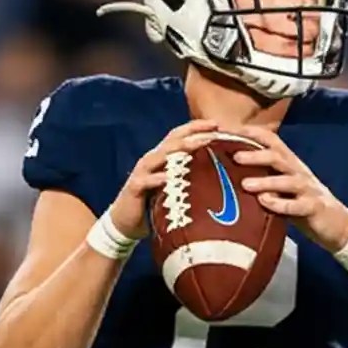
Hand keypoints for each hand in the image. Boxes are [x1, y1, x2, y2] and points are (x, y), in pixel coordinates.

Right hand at [108, 119, 217, 238]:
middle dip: (192, 134)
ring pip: (159, 156)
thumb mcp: (175, 186)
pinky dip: (156, 178)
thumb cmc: (155, 202)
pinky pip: (145, 181)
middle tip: (212, 133)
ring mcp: (143, 172)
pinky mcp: (134, 187)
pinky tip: (167, 178)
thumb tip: (220, 172)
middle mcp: (153, 159)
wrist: (126, 221)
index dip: (196, 128)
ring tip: (195, 146)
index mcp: (164, 157)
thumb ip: (191, 176)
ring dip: (177, 150)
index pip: (180, 136)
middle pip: (172, 141)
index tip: (216, 125)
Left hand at [229, 125, 347, 252]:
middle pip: (278, 157)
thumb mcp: (283, 186)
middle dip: (257, 156)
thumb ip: (264, 176)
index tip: (229, 131)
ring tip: (246, 184)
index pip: (272, 141)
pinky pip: (297, 206)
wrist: (336, 223)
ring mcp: (308, 190)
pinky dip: (280, 204)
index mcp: (290, 163)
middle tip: (235, 157)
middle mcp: (299, 172)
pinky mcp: (314, 208)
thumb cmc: (301, 202)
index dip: (252, 134)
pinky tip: (266, 203)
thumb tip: (229, 169)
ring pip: (288, 181)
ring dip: (266, 181)